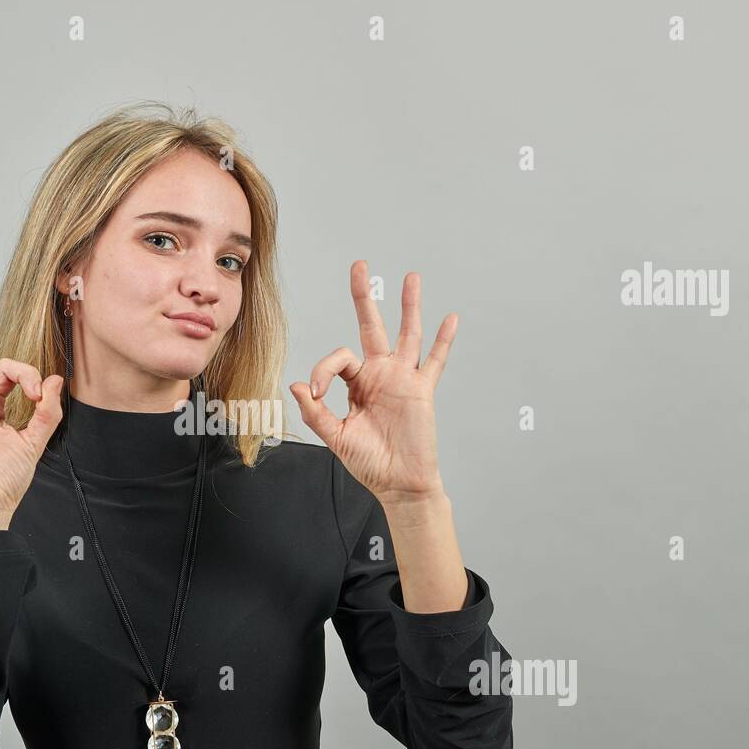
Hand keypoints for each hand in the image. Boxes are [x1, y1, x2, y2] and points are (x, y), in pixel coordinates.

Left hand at [289, 260, 455, 505]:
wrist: (398, 483)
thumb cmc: (368, 461)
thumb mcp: (335, 436)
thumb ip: (316, 411)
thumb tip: (299, 384)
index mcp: (356, 383)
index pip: (339, 358)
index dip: (324, 369)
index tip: (319, 393)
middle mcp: (379, 374)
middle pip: (371, 326)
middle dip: (363, 296)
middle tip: (358, 265)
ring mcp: (403, 379)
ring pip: (407, 334)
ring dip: (409, 306)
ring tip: (411, 278)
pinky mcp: (422, 390)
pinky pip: (435, 361)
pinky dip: (443, 341)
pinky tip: (450, 318)